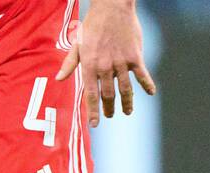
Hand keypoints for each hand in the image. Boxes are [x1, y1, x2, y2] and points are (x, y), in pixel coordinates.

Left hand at [56, 0, 155, 127]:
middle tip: (108, 116)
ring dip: (127, 103)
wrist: (113, 8)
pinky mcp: (135, 56)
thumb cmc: (93, 26)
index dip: (93, 111)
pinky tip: (150, 93)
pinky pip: (142, 74)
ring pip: (125, 89)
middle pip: (108, 95)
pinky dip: (147, 84)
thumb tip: (58, 79)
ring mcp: (122, 62)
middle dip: (108, 109)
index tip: (95, 123)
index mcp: (90, 67)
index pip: (91, 95)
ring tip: (127, 112)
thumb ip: (69, 63)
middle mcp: (105, 67)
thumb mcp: (77, 44)